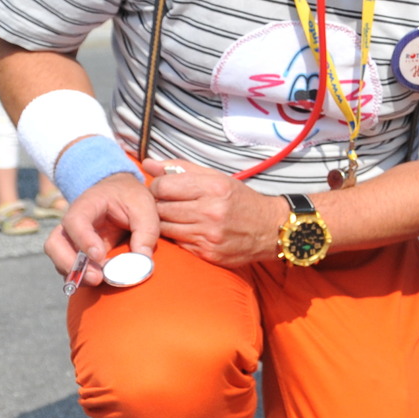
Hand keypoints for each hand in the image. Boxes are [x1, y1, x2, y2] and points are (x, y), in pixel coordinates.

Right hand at [46, 172, 154, 284]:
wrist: (121, 192)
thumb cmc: (131, 197)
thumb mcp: (145, 207)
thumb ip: (146, 232)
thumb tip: (142, 261)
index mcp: (87, 205)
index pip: (75, 221)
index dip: (83, 240)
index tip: (99, 256)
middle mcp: (72, 223)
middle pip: (54, 244)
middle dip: (70, 264)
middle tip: (96, 277)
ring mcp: (72, 239)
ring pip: (59, 258)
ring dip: (75, 274)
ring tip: (98, 281)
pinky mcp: (78, 252)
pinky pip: (71, 267)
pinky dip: (80, 277)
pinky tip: (97, 282)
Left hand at [145, 158, 286, 266]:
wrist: (271, 229)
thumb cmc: (241, 200)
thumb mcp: (217, 177)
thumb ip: (181, 169)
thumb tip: (147, 164)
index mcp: (214, 187)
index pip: (163, 186)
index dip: (157, 187)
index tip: (162, 189)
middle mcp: (211, 211)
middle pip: (160, 209)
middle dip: (157, 205)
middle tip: (165, 203)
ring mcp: (209, 235)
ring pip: (165, 228)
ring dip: (164, 222)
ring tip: (175, 216)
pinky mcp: (208, 253)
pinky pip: (177, 244)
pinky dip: (177, 236)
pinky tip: (187, 230)